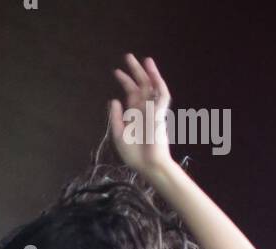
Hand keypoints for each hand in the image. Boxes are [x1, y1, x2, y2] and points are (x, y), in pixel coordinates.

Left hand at [108, 54, 173, 175]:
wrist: (147, 165)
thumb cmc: (133, 154)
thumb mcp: (119, 135)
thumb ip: (115, 118)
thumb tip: (114, 100)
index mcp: (134, 115)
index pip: (131, 94)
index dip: (125, 82)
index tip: (116, 71)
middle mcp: (144, 110)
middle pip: (141, 86)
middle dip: (135, 71)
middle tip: (128, 56)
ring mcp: (153, 110)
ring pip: (152, 86)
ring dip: (147, 73)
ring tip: (142, 59)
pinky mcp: (160, 113)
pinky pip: (161, 94)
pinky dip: (157, 81)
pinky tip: (152, 70)